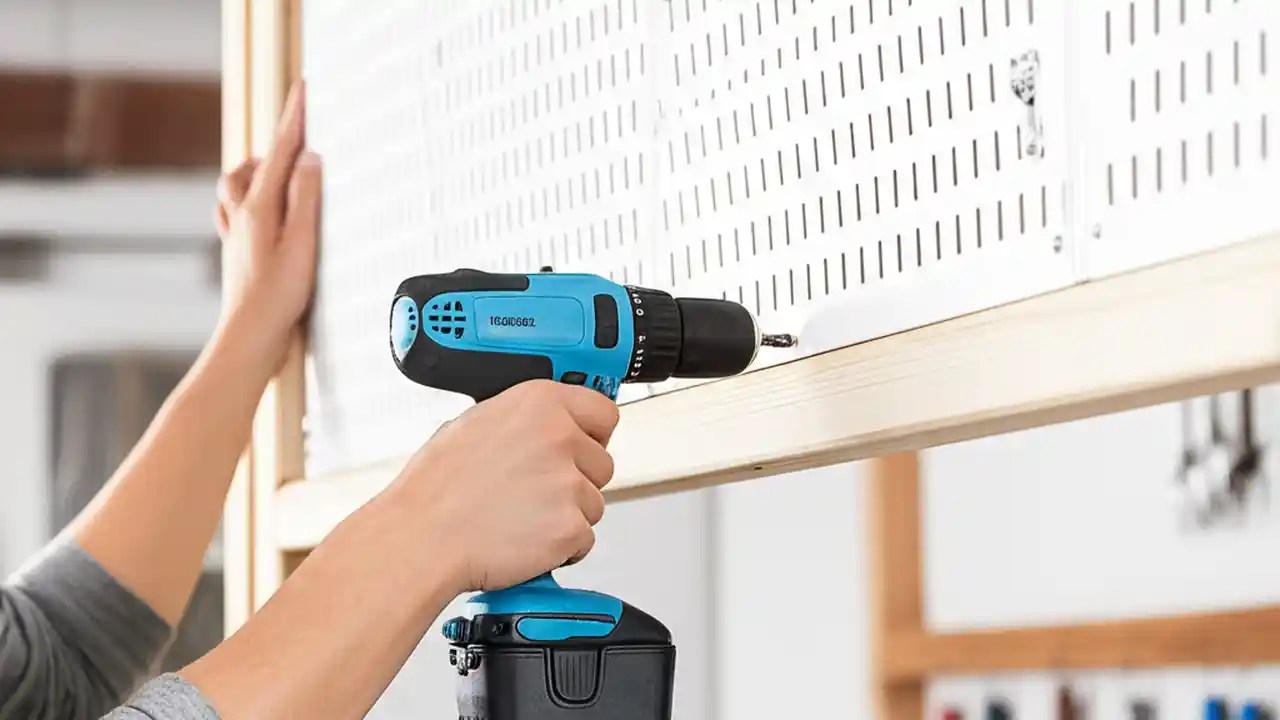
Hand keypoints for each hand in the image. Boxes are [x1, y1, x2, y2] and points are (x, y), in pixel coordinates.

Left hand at [215, 82, 320, 366]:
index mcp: (258, 207)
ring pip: (238, 186)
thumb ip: (306, 198)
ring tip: (281, 168)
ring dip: (259, 171)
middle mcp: (241, 216)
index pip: (282, 151)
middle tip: (303, 135)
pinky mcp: (239, 253)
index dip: (295, 119)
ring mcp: (236, 234)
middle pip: (254, 165)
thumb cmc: (277, 299)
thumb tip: (310, 159)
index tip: (305, 91)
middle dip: (277, 146)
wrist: (249, 339)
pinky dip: (248, 199)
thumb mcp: (302, 243)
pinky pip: (235, 212)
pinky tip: (258, 209)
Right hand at [384, 381, 619, 593]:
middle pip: (602, 463)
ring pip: (594, 504)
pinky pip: (584, 539)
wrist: (422, 538)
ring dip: (567, 515)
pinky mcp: (570, 526)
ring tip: (520, 516)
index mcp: (540, 402)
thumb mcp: (476, 423)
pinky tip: (524, 539)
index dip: (593, 435)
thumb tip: (547, 424)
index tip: (584, 447)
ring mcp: (568, 482)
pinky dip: (561, 547)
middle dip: (577, 481)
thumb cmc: (437, 488)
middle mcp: (559, 436)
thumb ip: (525, 420)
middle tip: (535, 492)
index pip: (604, 413)